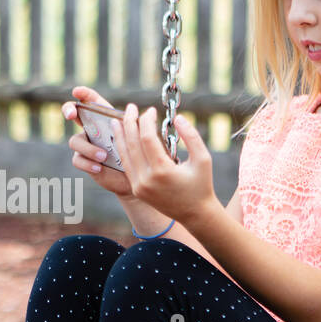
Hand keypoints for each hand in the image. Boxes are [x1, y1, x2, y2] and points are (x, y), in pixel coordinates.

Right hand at [63, 86, 133, 197]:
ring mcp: (85, 144)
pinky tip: (98, 168)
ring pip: (75, 140)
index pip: (91, 100)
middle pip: (72, 112)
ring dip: (89, 148)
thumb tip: (145, 114)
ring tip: (104, 156)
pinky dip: (87, 163)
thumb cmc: (135, 153)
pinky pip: (77, 159)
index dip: (83, 94)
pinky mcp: (83, 160)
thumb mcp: (137, 136)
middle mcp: (91, 128)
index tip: (76, 91)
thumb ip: (137, 126)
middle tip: (71, 115)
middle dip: (68, 110)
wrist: (131, 176)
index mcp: (104, 117)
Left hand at [111, 104, 215, 225]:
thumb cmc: (202, 184)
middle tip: (130, 108)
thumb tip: (178, 118)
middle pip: (131, 144)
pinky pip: (126, 165)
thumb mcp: (203, 159)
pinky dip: (122, 150)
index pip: (146, 138)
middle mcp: (146, 179)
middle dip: (129, 123)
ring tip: (117, 120)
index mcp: (162, 171)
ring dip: (120, 136)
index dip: (145, 121)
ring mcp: (138, 186)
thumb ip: (191, 136)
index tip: (150, 110)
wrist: (195, 214)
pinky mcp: (136, 189)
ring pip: (124, 155)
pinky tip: (121, 138)